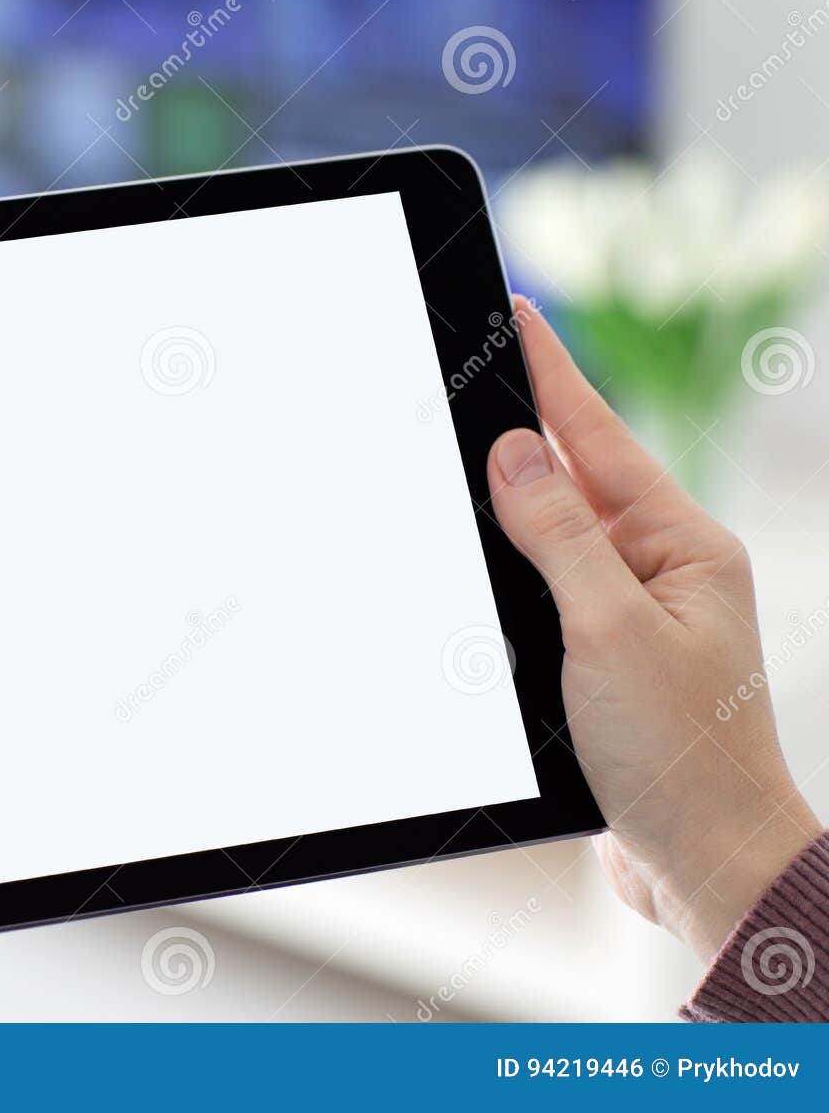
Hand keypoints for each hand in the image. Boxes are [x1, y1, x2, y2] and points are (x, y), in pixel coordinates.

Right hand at [487, 297, 820, 960]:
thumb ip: (561, 536)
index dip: (553, 372)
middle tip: (474, 367)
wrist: (708, 863)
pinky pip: (549, 591)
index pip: (601, 438)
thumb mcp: (611, 631)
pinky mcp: (605, 661)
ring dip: (510, 499)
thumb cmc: (681, 757)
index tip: (518, 312)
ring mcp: (634, 616)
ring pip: (555, 535)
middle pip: (577, 477)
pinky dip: (511, 569)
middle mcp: (662, 572)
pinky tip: (483, 558)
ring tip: (466, 450)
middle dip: (523, 424)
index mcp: (684, 547)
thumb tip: (517, 452)